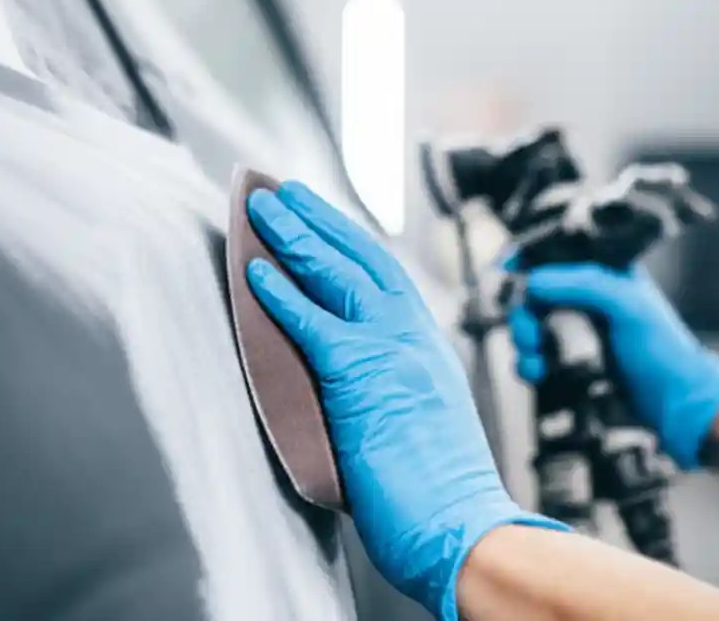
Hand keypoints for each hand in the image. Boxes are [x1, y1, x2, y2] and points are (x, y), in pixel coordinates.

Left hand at [246, 182, 565, 620]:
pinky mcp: (363, 377)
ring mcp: (392, 352)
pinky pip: (314, 323)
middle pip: (364, 259)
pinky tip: (255, 271)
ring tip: (262, 207)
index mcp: (429, 347)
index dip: (350, 243)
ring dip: (296, 237)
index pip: (387, 278)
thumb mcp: (422, 425)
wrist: (463, 527)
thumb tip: (352, 392)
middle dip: (320, 220)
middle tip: (283, 191)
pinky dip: (281, 294)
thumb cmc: (441, 494)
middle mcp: (415, 338)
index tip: (323, 220)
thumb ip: (391, 394)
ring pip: (339, 275)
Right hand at [508, 263, 718, 468]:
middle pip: (532, 294)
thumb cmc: (664, 352)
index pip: (553, 256)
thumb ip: (582, 283)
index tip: (505, 275)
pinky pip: (535, 358)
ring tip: (535, 360)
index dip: (525, 262)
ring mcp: (577, 333)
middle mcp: (585, 300)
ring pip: (529, 327)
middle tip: (528, 334)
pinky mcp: (570, 364)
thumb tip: (533, 282)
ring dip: (523, 342)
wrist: (677, 406)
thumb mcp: (628, 304)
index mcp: (602, 274)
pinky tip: (538, 373)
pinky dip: (529, 364)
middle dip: (521, 313)